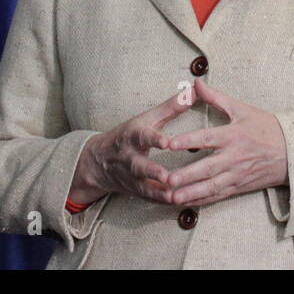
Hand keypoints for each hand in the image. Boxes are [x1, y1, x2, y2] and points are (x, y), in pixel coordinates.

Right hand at [69, 86, 196, 205]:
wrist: (100, 160)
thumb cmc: (130, 134)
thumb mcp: (147, 118)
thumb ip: (171, 107)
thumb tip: (194, 90)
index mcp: (133, 136)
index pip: (143, 136)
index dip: (154, 140)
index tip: (167, 143)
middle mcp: (129, 157)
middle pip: (139, 165)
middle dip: (152, 171)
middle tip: (167, 176)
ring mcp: (130, 176)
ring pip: (142, 185)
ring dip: (157, 192)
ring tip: (174, 195)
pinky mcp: (134, 190)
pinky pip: (148, 198)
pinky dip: (160, 201)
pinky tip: (175, 203)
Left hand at [163, 79, 287, 206]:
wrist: (293, 151)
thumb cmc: (267, 127)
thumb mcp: (242, 109)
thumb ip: (215, 97)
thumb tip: (196, 82)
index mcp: (234, 135)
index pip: (207, 138)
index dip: (188, 141)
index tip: (170, 144)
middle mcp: (234, 157)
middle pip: (207, 168)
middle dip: (187, 176)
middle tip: (168, 180)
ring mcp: (237, 174)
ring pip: (212, 187)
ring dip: (192, 193)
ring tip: (172, 198)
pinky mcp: (239, 186)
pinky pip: (219, 196)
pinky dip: (202, 200)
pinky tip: (187, 203)